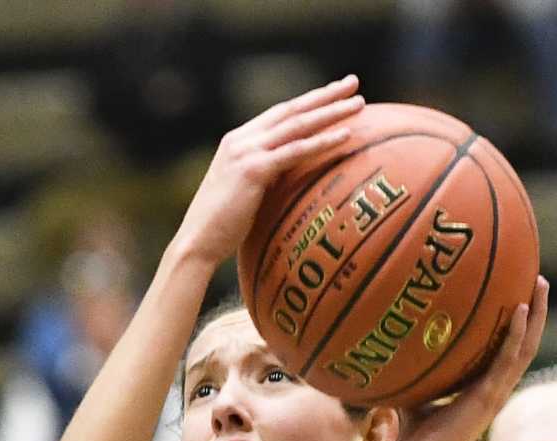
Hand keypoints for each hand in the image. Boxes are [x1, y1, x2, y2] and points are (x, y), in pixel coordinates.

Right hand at [173, 76, 363, 265]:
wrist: (197, 241)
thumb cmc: (221, 227)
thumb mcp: (245, 194)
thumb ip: (265, 178)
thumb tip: (291, 179)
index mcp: (239, 141)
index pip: (280, 113)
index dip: (308, 101)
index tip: (334, 91)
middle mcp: (242, 139)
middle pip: (292, 109)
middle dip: (325, 94)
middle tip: (354, 82)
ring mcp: (246, 152)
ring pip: (297, 125)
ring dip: (331, 112)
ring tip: (359, 103)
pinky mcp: (252, 170)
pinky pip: (295, 152)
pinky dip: (322, 142)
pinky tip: (345, 135)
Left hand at [395, 276, 548, 440]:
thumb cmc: (416, 439)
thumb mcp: (412, 396)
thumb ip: (410, 373)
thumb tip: (388, 347)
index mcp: (482, 388)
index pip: (506, 351)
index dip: (516, 325)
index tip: (517, 294)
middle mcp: (495, 387)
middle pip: (525, 343)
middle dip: (535, 311)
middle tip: (538, 279)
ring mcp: (496, 391)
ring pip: (527, 347)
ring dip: (536, 315)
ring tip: (540, 284)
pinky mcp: (490, 395)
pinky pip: (509, 358)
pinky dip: (517, 333)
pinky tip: (521, 308)